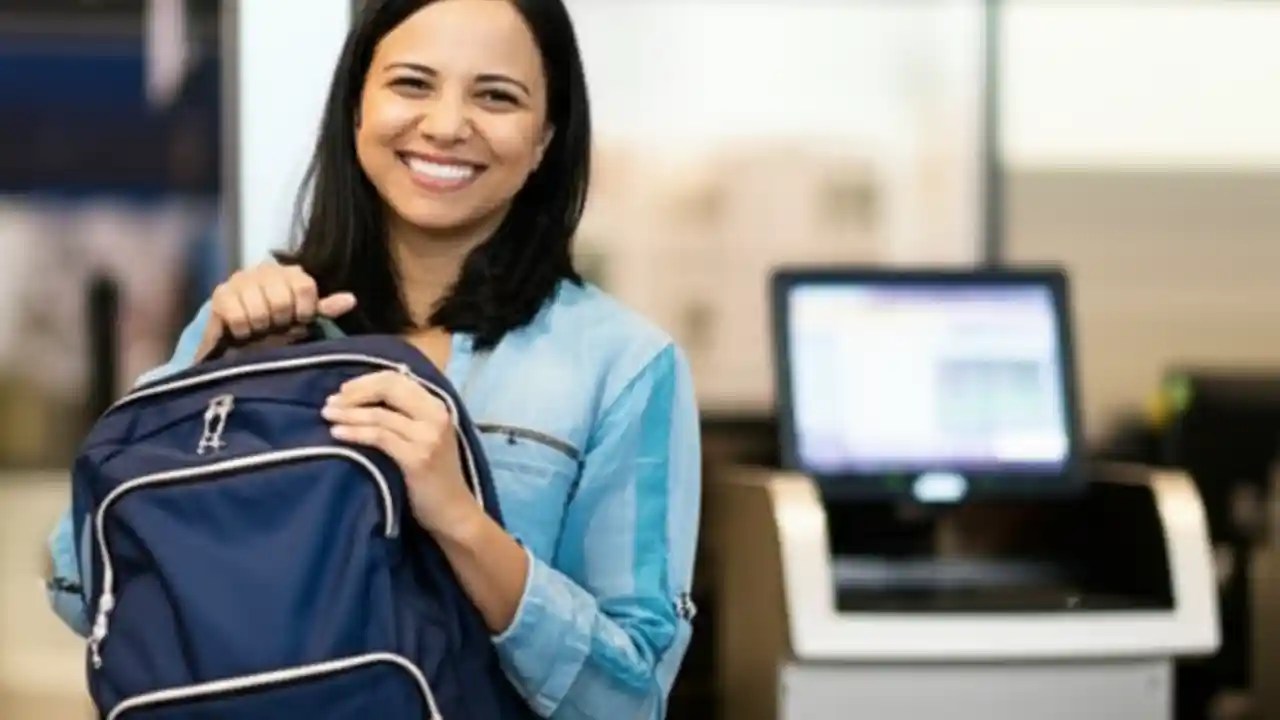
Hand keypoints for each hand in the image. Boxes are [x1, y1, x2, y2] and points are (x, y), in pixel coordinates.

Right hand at [197, 262, 356, 360]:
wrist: (239, 331)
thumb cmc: (277, 323)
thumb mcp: (303, 317)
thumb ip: (325, 308)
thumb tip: (351, 300)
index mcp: (291, 273)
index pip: (305, 287)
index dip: (303, 311)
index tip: (298, 320)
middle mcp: (266, 269)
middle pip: (281, 301)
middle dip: (279, 322)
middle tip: (274, 325)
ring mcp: (241, 279)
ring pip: (259, 312)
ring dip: (260, 328)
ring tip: (258, 328)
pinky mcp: (220, 294)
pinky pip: (237, 318)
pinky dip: (242, 330)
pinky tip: (243, 330)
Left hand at [321, 370, 478, 533]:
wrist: (453, 511)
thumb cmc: (434, 475)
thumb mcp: (427, 435)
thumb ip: (408, 414)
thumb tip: (367, 393)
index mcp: (437, 405)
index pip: (397, 378)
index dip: (366, 381)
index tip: (342, 391)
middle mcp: (435, 414)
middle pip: (388, 388)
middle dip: (354, 393)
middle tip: (330, 403)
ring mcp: (428, 436)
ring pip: (379, 414)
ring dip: (348, 412)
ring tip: (326, 415)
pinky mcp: (417, 457)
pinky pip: (379, 437)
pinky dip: (355, 432)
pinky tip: (337, 434)